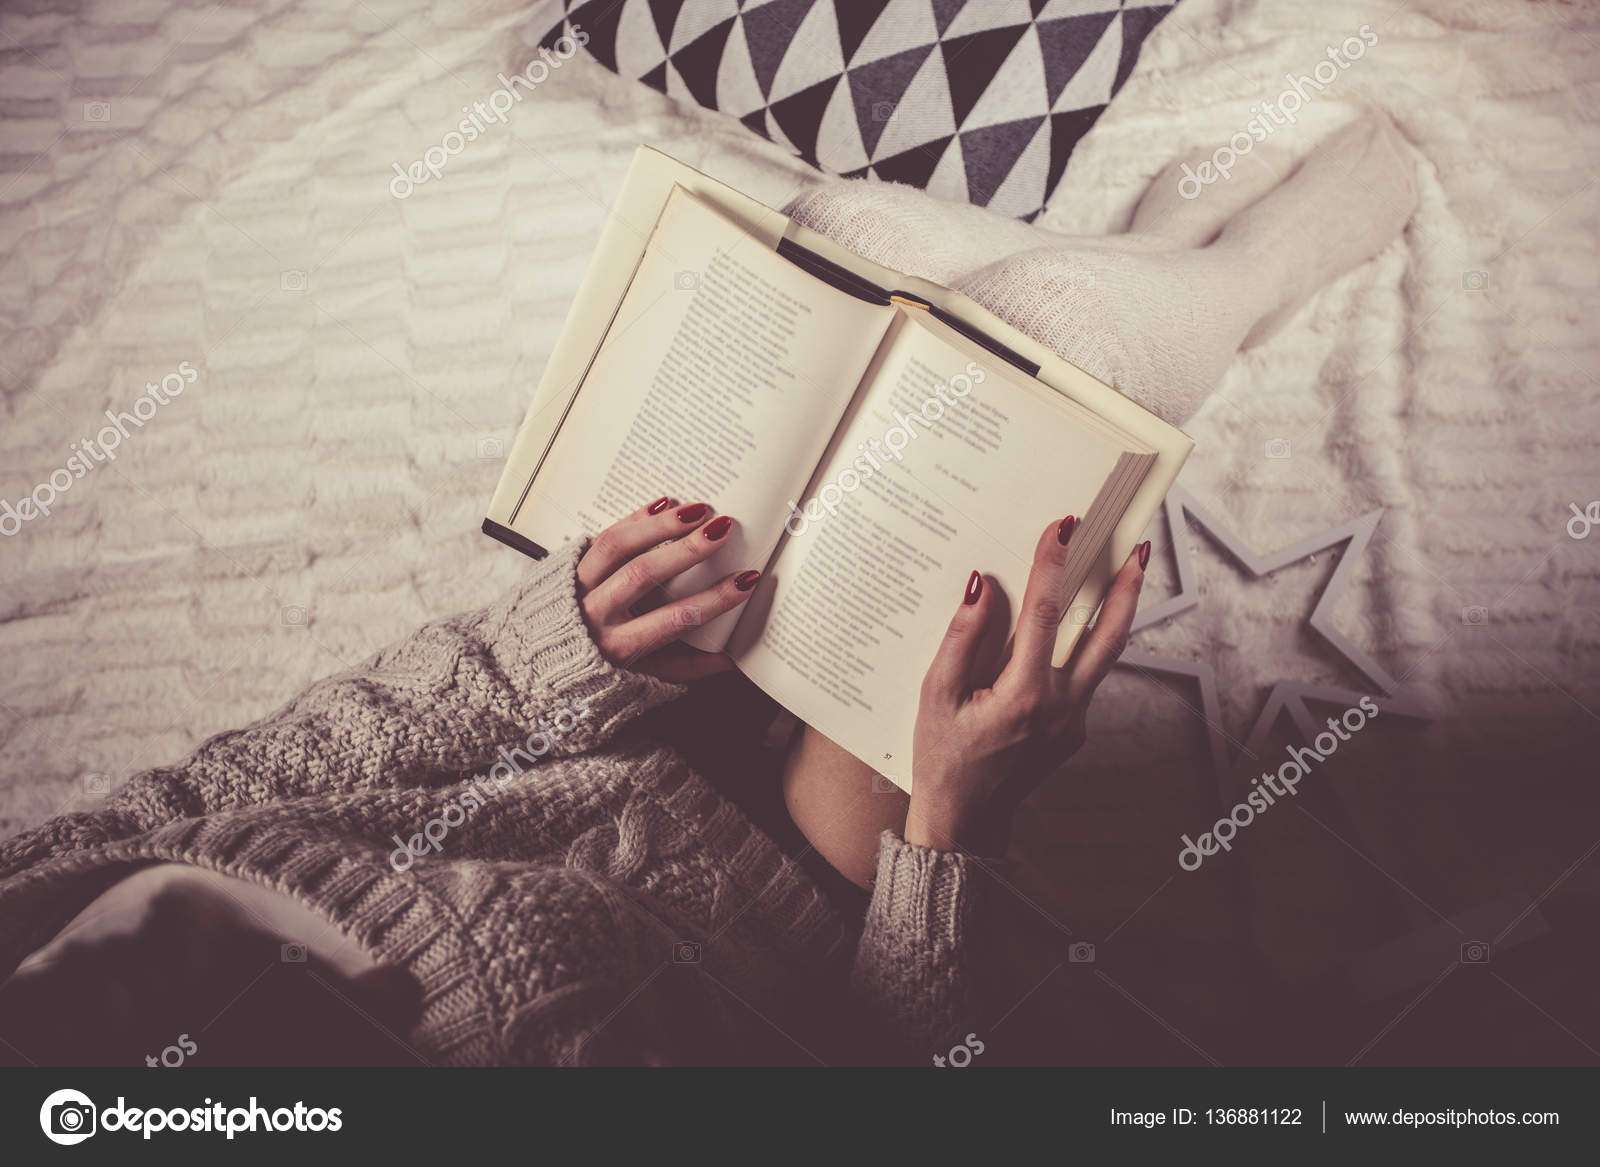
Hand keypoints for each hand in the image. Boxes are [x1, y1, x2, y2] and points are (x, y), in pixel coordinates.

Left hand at [576, 497, 761, 682]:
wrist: (531, 664)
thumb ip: (685, 669)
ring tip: (696, 510)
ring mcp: (578, 586)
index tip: (745, 581)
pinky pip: (602, 536)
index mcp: (618, 647)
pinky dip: (634, 518)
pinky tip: (664, 503)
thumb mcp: (640, 680)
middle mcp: (595, 613)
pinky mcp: (568, 565)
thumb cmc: (594, 673)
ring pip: (618, 546)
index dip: (713, 600)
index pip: (674, 619)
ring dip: (660, 525)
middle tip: (722, 529)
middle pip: (643, 574)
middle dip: (686, 551)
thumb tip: (731, 661)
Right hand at [907, 517, 1149, 852]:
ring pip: (1104, 654)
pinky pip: (1085, 675)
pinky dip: (1085, 642)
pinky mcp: (1075, 729)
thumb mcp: (935, 697)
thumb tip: (982, 587)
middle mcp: (1060, 707)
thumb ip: (961, 639)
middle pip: (1106, 635)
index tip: (1061, 529)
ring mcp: (1074, 721)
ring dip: (1117, 611)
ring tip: (1125, 571)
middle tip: (1135, 545)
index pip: (1045, 614)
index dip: (1052, 566)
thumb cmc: (943, 759)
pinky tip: (1075, 622)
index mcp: (1024, 696)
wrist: (964, 820)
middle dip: (1124, 586)